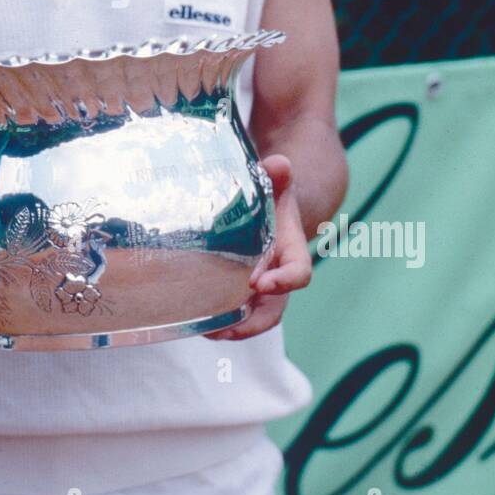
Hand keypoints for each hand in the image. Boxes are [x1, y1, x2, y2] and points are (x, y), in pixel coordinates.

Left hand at [203, 154, 311, 341]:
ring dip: (233, 328)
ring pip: (252, 316)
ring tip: (206, 330)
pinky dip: (219, 318)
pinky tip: (195, 319)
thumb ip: (277, 174)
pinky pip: (234, 309)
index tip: (260, 283)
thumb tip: (279, 164)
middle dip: (253, 323)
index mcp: (292, 250)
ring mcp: (259, 285)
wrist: (269, 204)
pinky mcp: (239, 287)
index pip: (298, 272)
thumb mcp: (276, 180)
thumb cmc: (272, 193)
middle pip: (274, 309)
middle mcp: (278, 274)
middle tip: (227, 328)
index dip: (283, 281)